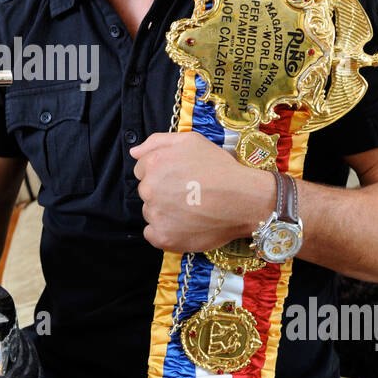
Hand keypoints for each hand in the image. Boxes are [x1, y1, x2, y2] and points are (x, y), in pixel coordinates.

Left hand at [129, 131, 275, 253]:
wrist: (244, 199)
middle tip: (188, 194)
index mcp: (154, 164)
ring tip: (191, 210)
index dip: (161, 173)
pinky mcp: (163, 237)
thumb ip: (157, 142)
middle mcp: (150, 189)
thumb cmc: (220, 168)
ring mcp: (155, 214)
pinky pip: (153, 234)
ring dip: (164, 212)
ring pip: (151, 212)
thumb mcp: (191, 141)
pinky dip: (165, 232)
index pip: (142, 170)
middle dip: (162, 192)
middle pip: (146, 192)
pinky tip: (184, 226)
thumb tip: (134, 153)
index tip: (179, 178)